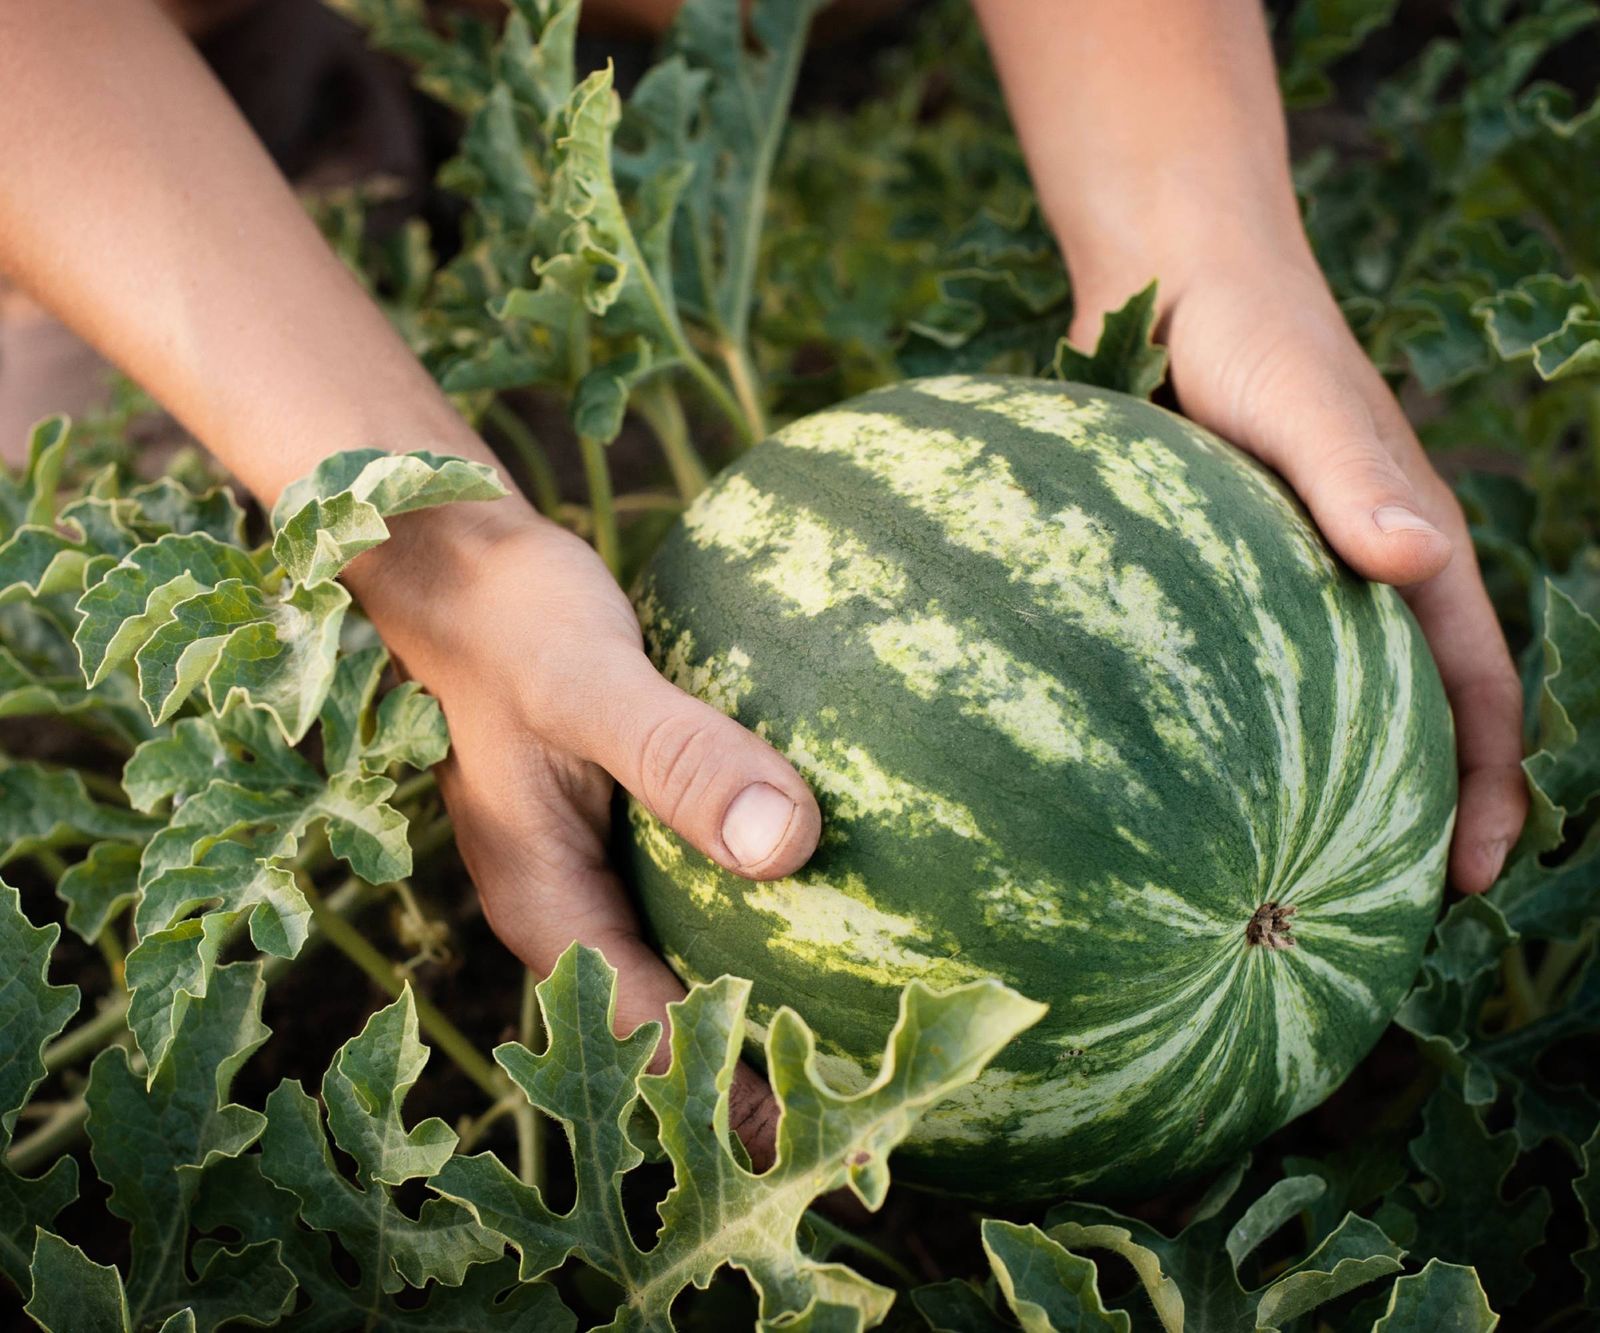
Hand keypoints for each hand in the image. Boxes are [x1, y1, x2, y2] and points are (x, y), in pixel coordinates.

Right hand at [346, 500, 823, 1162]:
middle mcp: (575, 908)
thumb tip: (784, 847)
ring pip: (693, 963)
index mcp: (548, 907)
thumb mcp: (589, 685)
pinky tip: (856, 901)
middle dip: (763, 1077)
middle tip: (882, 1108)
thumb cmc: (513, 621)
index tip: (829, 1143)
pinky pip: (707, 894)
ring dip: (770, 1003)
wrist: (464, 565)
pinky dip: (768, 915)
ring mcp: (605, 870)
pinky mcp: (636, 828)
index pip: (647, 1039)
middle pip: (674, 1023)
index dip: (732, 1100)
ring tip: (886, 1034)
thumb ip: (678, 759)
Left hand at [1070, 247, 1526, 892]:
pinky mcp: (1213, 579)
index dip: (1489, 783)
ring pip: (1319, 709)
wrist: (1168, 282)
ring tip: (1277, 885)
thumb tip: (1414, 559)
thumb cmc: (1250, 338)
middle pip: (1403, 719)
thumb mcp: (1307, 407)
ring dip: (1319, 792)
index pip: (1474, 687)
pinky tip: (1174, 796)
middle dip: (1408, 816)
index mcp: (1407, 552)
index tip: (1477, 878)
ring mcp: (1283, 585)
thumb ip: (1355, 479)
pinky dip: (1233, 738)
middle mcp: (1355, 580)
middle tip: (1375, 917)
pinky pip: (1237, 674)